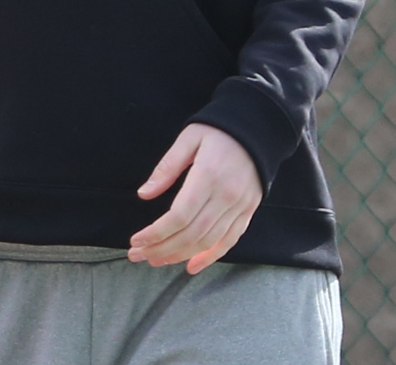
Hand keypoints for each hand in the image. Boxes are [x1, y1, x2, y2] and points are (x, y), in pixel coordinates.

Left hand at [129, 123, 261, 273]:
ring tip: (157, 260)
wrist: (258, 128)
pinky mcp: (248, 212)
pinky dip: (210, 257)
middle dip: (161, 249)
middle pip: (191, 234)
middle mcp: (226, 196)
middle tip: (139, 255)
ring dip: (180, 255)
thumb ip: (167, 167)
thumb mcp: (189, 139)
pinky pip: (229, 241)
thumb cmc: (219, 131)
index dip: (156, 233)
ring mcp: (240, 207)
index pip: (179, 216)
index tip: (137, 240)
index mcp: (208, 176)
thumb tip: (144, 194)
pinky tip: (192, 266)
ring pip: (208, 242)